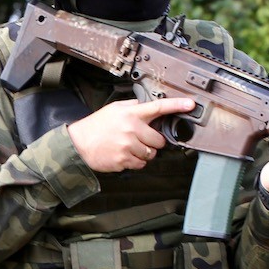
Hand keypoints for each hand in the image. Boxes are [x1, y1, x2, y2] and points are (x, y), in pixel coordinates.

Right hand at [67, 97, 196, 172]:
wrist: (78, 145)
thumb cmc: (95, 127)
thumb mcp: (113, 109)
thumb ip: (132, 106)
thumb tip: (145, 104)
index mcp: (131, 114)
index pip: (158, 107)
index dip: (177, 106)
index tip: (191, 105)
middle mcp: (131, 129)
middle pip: (159, 139)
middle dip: (153, 141)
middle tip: (141, 139)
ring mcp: (128, 146)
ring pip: (151, 154)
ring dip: (145, 152)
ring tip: (129, 147)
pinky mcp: (124, 160)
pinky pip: (141, 164)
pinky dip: (136, 161)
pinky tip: (124, 155)